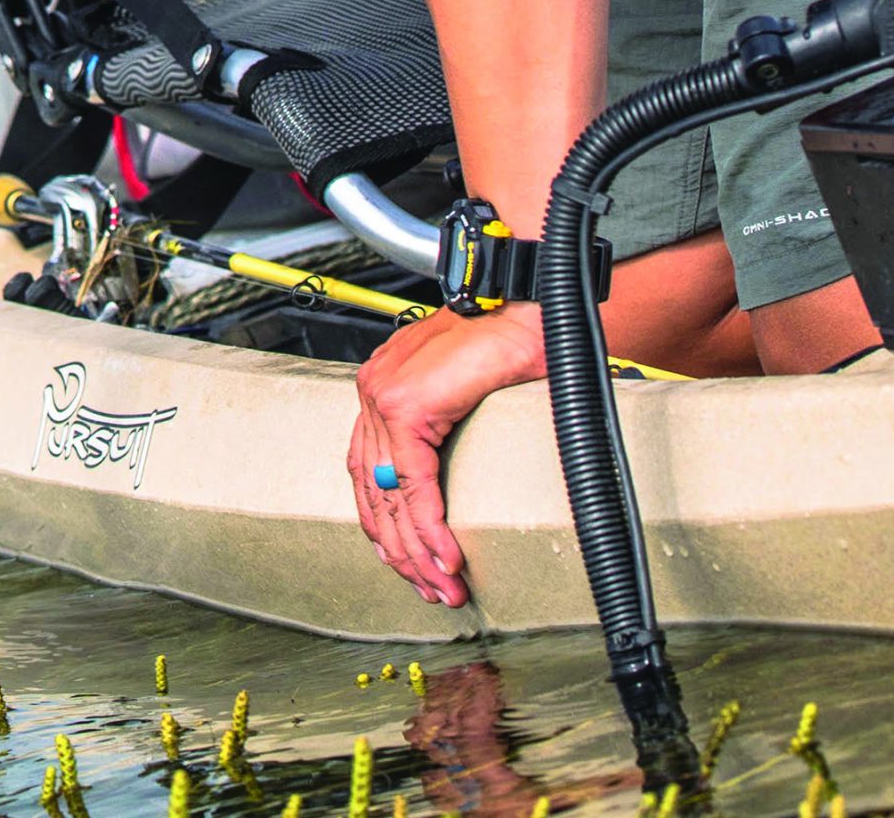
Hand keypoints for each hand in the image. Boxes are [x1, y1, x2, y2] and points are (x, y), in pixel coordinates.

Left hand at [349, 304, 545, 607]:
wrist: (523, 303)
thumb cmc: (506, 340)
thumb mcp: (466, 395)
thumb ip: (448, 431)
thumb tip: (461, 481)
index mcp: (384, 388)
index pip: (370, 473)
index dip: (389, 524)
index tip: (412, 564)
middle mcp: (374, 391)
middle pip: (373, 491)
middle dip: (401, 550)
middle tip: (429, 590)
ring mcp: (383, 395)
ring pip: (389, 494)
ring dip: (416, 549)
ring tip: (442, 587)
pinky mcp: (405, 404)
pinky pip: (412, 482)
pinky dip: (429, 526)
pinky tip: (446, 557)